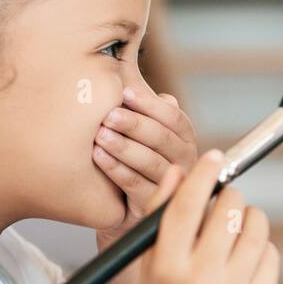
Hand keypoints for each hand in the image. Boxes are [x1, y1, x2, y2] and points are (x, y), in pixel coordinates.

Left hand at [94, 85, 198, 248]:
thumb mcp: (136, 134)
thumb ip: (138, 108)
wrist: (121, 214)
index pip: (174, 117)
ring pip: (151, 162)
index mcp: (183, 139)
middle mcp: (184, 162)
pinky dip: (116, 170)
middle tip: (109, 113)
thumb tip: (124, 69)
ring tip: (99, 135)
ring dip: (124, 146)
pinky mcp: (154, 207)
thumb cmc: (129, 166)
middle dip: (135, 124)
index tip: (125, 91)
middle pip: (163, 138)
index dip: (150, 104)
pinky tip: (98, 157)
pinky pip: (136, 186)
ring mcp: (172, 186)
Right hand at [137, 151, 279, 283]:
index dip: (203, 176)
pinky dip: (260, 247)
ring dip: (247, 217)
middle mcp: (201, 281)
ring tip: (232, 232)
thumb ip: (160, 212)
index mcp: (168, 266)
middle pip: (228, 209)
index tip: (215, 157)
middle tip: (220, 206)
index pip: (187, 207)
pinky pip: (271, 251)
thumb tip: (181, 169)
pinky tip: (242, 262)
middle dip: (227, 197)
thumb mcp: (150, 258)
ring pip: (256, 225)